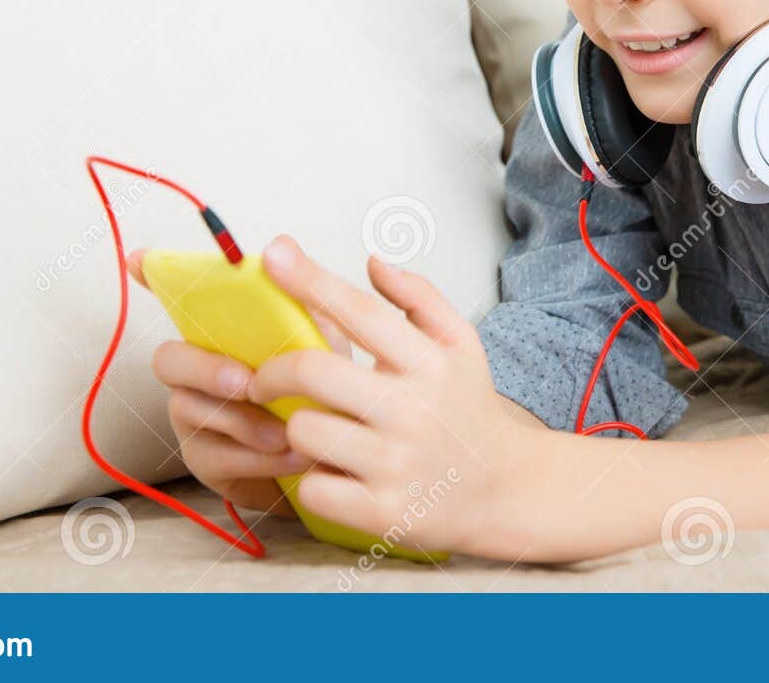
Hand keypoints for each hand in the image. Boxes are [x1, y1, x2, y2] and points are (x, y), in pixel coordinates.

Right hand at [128, 248, 355, 517]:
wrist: (335, 461)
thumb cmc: (320, 391)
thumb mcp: (322, 344)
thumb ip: (304, 302)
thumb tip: (283, 244)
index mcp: (223, 335)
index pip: (178, 299)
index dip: (155, 277)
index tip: (139, 258)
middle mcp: (195, 372)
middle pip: (168, 360)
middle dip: (205, 368)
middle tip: (246, 382)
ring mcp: (194, 417)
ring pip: (192, 411)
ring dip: (244, 421)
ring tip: (288, 431)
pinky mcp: (206, 461)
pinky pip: (218, 457)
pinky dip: (260, 458)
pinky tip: (293, 456)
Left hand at [247, 235, 537, 558]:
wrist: (506, 491)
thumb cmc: (470, 411)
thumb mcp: (462, 345)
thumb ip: (420, 298)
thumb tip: (373, 261)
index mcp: (430, 363)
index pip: (360, 311)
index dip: (310, 280)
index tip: (273, 254)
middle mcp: (413, 411)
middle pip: (313, 372)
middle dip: (271, 372)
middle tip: (262, 379)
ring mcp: (396, 464)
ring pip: (304, 431)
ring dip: (297, 429)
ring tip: (315, 430)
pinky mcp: (382, 513)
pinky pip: (313, 487)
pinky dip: (312, 479)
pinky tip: (333, 474)